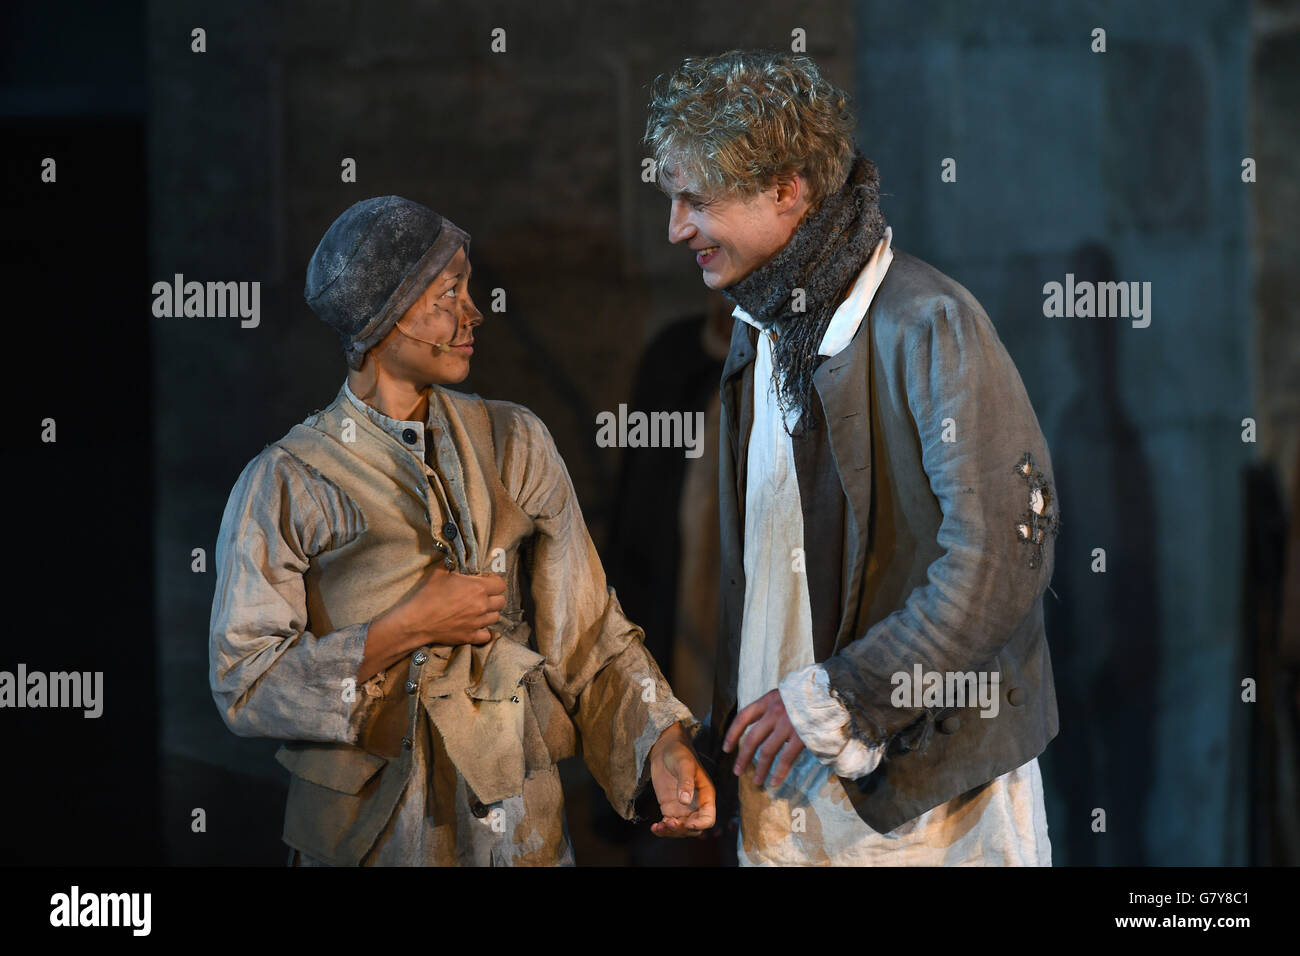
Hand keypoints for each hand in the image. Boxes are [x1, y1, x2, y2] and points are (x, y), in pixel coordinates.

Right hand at [360, 567, 505, 681]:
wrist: (415, 621)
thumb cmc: (426, 594)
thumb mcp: (439, 572)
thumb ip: (454, 565)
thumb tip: (457, 560)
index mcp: (478, 588)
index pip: (500, 584)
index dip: (493, 581)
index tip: (484, 581)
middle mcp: (481, 606)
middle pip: (501, 601)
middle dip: (494, 596)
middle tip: (482, 594)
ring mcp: (477, 623)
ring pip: (495, 617)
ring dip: (489, 612)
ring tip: (478, 609)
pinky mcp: (469, 636)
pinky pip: (486, 635)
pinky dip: (484, 630)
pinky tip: (476, 625)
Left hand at [648, 722, 716, 837]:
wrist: (665, 748)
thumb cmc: (679, 753)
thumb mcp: (684, 764)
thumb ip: (685, 782)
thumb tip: (685, 801)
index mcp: (706, 795)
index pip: (708, 818)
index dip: (700, 825)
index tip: (688, 824)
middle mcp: (696, 805)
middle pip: (694, 828)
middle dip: (683, 830)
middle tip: (669, 823)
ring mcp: (682, 808)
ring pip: (681, 829)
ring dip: (671, 832)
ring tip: (659, 826)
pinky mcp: (669, 808)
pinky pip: (668, 824)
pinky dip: (662, 829)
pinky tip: (654, 827)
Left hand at [722, 688, 804, 787]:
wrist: (832, 691)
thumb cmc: (810, 695)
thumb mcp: (786, 694)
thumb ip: (774, 706)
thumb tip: (764, 725)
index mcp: (768, 700)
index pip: (743, 717)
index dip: (733, 734)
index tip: (726, 748)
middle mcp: (774, 712)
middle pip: (752, 738)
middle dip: (743, 757)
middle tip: (737, 771)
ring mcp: (787, 724)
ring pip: (766, 751)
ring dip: (759, 768)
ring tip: (756, 781)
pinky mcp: (801, 736)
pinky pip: (785, 758)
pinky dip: (778, 772)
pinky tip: (774, 781)